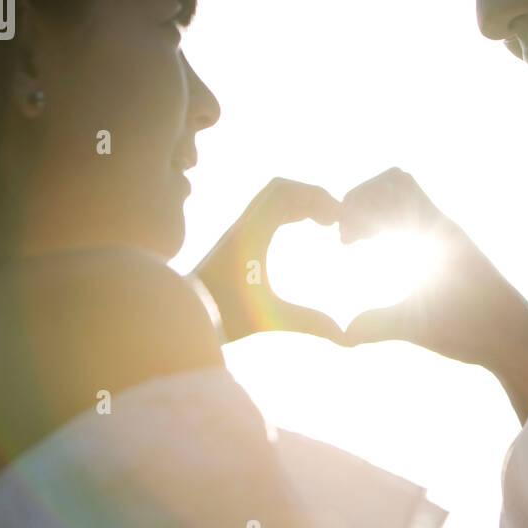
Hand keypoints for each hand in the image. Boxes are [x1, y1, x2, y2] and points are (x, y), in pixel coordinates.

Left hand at [192, 178, 343, 343]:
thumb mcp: (270, 318)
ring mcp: (237, 232)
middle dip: (312, 196)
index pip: (285, 192)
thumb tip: (346, 338)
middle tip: (334, 219)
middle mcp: (242, 226)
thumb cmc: (222, 317)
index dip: (316, 197)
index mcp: (251, 234)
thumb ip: (309, 323)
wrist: (181, 318)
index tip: (338, 219)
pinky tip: (302, 231)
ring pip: (272, 198)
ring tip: (324, 223)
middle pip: (280, 188)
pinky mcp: (235, 242)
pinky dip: (288, 212)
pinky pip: (265, 212)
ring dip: (300, 203)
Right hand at [338, 168, 527, 382]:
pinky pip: (416, 219)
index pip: (391, 188)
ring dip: (377, 210)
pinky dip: (392, 225)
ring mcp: (449, 236)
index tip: (344, 240)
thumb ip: (379, 325)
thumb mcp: (421, 328)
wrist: (518, 340)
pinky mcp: (453, 251)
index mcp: (435, 232)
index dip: (358, 205)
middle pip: (396, 183)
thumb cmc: (476, 330)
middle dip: (363, 200)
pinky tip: (383, 253)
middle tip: (347, 237)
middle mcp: (443, 225)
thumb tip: (344, 332)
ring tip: (358, 243)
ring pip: (407, 199)